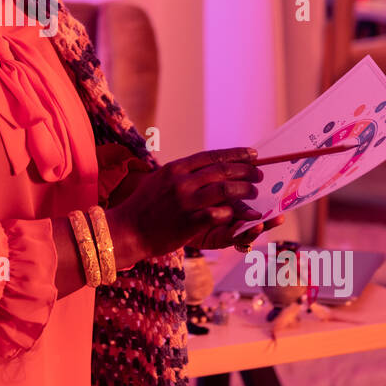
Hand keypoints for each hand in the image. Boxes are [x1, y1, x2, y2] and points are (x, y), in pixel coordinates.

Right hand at [105, 147, 265, 264]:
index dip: (236, 155)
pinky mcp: (189, 221)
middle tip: (259, 175)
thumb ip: (181, 172)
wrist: (126, 230)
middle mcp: (182, 181)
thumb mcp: (159, 180)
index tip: (253, 154)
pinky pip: (219, 213)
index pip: (212, 156)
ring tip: (254, 193)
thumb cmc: (143, 206)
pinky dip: (233, 213)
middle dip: (246, 171)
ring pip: (226, 189)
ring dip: (244, 190)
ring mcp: (186, 201)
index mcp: (176, 168)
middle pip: (223, 170)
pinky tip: (240, 214)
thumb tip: (204, 166)